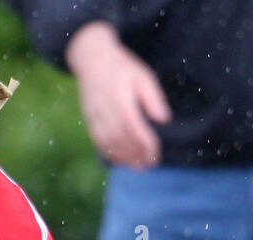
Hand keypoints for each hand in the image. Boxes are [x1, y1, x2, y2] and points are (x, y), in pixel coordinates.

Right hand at [66, 21, 170, 168]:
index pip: (133, 126)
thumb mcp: (142, 76)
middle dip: (136, 154)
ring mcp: (94, 115)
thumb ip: (153, 98)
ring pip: (108, 142)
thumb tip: (164, 119)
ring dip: (124, 157)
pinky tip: (122, 160)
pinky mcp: (89, 120)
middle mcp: (105, 108)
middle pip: (121, 138)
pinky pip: (98, 141)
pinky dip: (110, 154)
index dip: (145, 143)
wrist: (92, 59)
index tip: (156, 153)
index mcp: (120, 97)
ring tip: (138, 166)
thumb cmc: (122, 68)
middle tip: (150, 163)